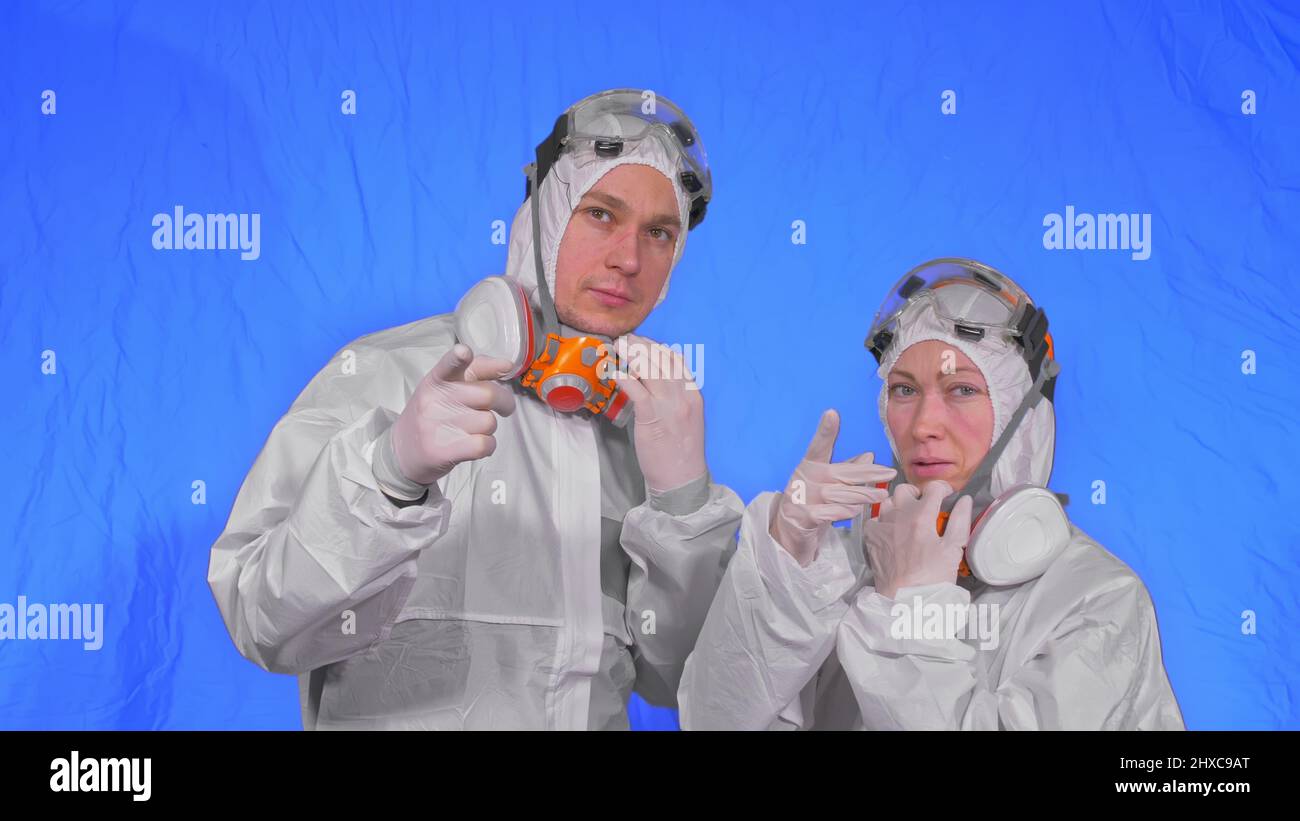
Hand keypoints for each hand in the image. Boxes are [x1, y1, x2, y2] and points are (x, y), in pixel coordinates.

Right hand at [390, 343, 517, 485]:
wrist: (402, 451)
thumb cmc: (432, 414)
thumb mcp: (445, 387)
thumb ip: (476, 371)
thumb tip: (506, 365)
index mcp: (437, 380)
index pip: (449, 365)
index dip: (458, 357)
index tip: (464, 351)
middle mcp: (436, 400)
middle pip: (488, 395)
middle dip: (505, 402)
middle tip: (504, 408)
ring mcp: (438, 425)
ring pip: (489, 422)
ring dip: (489, 428)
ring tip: (472, 429)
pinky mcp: (444, 450)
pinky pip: (485, 444)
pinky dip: (488, 446)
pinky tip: (475, 443)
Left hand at [613, 333, 706, 492]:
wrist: (682, 480)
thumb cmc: (680, 452)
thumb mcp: (685, 419)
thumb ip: (673, 398)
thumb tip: (650, 381)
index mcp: (693, 395)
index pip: (677, 360)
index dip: (656, 347)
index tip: (641, 342)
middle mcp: (684, 396)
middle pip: (662, 358)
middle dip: (641, 344)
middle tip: (625, 339)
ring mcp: (670, 405)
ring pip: (650, 368)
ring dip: (631, 354)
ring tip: (617, 348)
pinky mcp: (653, 417)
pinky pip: (636, 389)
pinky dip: (623, 376)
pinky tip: (613, 371)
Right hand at [769, 409, 895, 566]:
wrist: (789, 533)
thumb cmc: (811, 503)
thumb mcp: (828, 484)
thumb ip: (847, 470)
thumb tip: (869, 455)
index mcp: (809, 466)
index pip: (818, 446)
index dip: (825, 431)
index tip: (832, 413)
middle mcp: (804, 479)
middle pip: (840, 473)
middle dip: (867, 473)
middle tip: (889, 473)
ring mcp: (801, 498)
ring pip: (837, 494)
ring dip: (861, 495)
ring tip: (880, 496)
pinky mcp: (802, 517)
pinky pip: (827, 513)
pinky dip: (843, 512)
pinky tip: (856, 511)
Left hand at [865, 480, 973, 598]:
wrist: (905, 598)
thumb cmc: (933, 576)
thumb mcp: (954, 548)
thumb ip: (960, 520)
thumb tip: (965, 499)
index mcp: (921, 515)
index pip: (933, 488)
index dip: (943, 488)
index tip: (947, 495)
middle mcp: (898, 515)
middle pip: (906, 489)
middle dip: (918, 493)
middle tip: (926, 505)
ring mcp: (882, 525)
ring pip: (888, 501)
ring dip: (899, 504)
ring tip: (908, 516)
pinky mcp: (871, 538)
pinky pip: (874, 518)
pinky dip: (883, 519)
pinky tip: (891, 529)